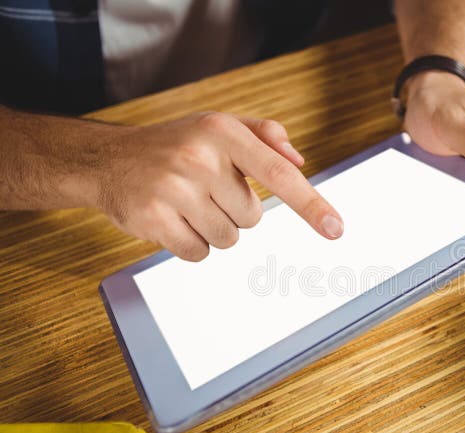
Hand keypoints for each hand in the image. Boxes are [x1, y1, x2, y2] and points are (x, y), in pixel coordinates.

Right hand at [93, 112, 342, 260]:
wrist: (107, 160)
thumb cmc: (175, 144)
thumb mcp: (219, 126)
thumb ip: (263, 135)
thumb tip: (298, 160)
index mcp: (222, 131)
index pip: (278, 173)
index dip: (311, 204)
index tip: (336, 229)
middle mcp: (199, 157)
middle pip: (252, 217)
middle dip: (234, 210)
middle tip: (204, 190)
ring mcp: (174, 189)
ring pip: (228, 239)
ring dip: (212, 229)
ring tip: (186, 203)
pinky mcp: (154, 219)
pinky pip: (199, 253)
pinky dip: (191, 244)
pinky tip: (172, 220)